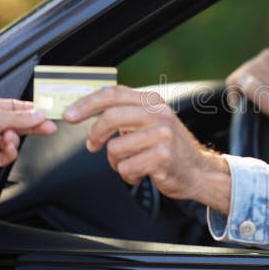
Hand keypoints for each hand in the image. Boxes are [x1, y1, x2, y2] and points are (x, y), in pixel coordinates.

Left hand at [63, 86, 231, 213]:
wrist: (199, 170)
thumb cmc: (169, 148)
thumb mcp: (151, 122)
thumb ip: (126, 112)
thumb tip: (89, 107)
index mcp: (152, 102)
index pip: (114, 94)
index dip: (87, 103)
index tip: (69, 115)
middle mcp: (159, 114)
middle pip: (111, 117)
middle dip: (95, 134)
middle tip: (92, 145)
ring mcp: (162, 135)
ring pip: (116, 148)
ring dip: (116, 162)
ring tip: (129, 163)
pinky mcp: (163, 157)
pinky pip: (127, 167)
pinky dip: (128, 175)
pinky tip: (140, 173)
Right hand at [226, 46, 268, 129]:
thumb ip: (254, 92)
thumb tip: (244, 79)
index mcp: (260, 68)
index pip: (235, 79)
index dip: (237, 95)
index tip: (247, 106)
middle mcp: (267, 55)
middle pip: (245, 71)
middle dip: (249, 87)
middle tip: (262, 102)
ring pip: (256, 66)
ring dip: (260, 79)